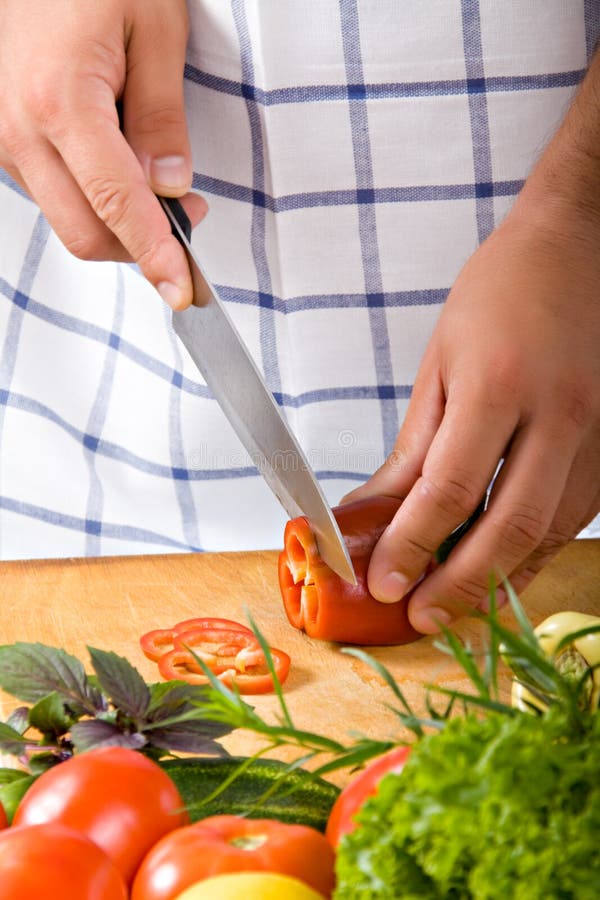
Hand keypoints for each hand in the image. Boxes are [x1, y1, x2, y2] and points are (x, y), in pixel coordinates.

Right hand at [0, 0, 206, 307]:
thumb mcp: (155, 29)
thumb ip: (162, 117)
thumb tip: (170, 184)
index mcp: (61, 102)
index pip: (117, 207)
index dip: (154, 254)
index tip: (180, 290)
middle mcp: (20, 129)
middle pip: (86, 234)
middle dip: (141, 246)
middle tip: (188, 218)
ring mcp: (4, 137)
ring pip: (69, 219)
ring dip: (119, 221)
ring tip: (156, 178)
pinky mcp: (4, 138)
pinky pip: (54, 194)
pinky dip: (94, 199)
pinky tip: (118, 165)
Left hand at [346, 197, 599, 632]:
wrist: (581, 248)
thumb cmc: (501, 293)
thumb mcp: (442, 363)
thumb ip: (413, 446)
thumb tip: (370, 509)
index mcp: (501, 386)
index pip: (448, 490)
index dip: (412, 546)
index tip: (382, 581)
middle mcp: (558, 417)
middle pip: (509, 527)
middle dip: (459, 585)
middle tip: (420, 617)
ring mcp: (596, 435)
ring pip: (550, 533)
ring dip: (500, 580)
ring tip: (455, 606)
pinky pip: (573, 518)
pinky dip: (535, 553)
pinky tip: (502, 571)